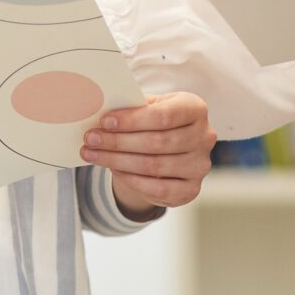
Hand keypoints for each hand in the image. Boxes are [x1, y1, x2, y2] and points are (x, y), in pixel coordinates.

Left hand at [82, 92, 215, 215]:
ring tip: (93, 154)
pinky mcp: (191, 189)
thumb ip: (130, 105)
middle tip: (90, 139)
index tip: (104, 121)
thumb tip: (99, 108)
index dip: (133, 120)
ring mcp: (200, 165)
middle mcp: (204, 136)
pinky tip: (113, 170)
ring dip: (117, 161)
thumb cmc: (152, 120)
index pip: (165, 115)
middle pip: (157, 142)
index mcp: (194, 108)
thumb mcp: (146, 105)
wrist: (167, 148)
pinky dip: (131, 180)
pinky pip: (158, 189)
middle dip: (118, 142)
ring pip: (154, 166)